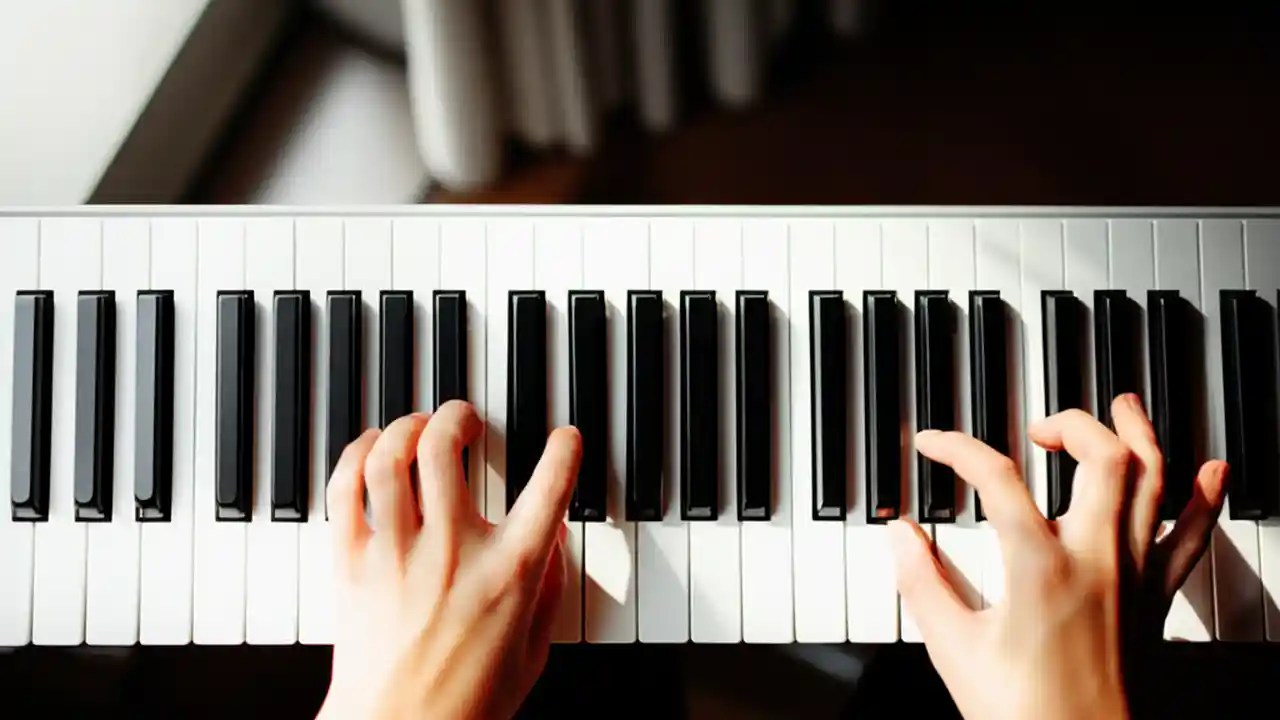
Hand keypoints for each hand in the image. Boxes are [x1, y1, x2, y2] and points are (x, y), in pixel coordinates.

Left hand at [317, 401, 581, 719]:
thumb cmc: (465, 704)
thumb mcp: (534, 650)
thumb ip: (550, 589)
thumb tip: (554, 540)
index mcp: (508, 572)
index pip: (549, 488)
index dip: (563, 450)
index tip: (565, 439)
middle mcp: (452, 550)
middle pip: (447, 446)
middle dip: (459, 417)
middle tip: (465, 419)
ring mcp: (396, 552)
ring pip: (391, 455)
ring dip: (408, 427)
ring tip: (419, 428)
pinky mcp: (351, 562)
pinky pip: (345, 487)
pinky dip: (357, 455)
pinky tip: (370, 451)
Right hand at [891, 394, 1227, 719]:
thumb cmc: (1022, 711)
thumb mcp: (952, 647)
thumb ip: (921, 583)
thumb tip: (901, 535)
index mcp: (1038, 567)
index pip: (997, 478)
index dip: (958, 449)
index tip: (936, 445)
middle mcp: (1094, 560)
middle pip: (1101, 458)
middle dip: (1070, 423)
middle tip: (1040, 427)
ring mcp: (1132, 576)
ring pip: (1154, 483)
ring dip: (1141, 435)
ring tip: (1124, 407)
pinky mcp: (1154, 599)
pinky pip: (1190, 538)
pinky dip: (1204, 498)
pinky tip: (1211, 470)